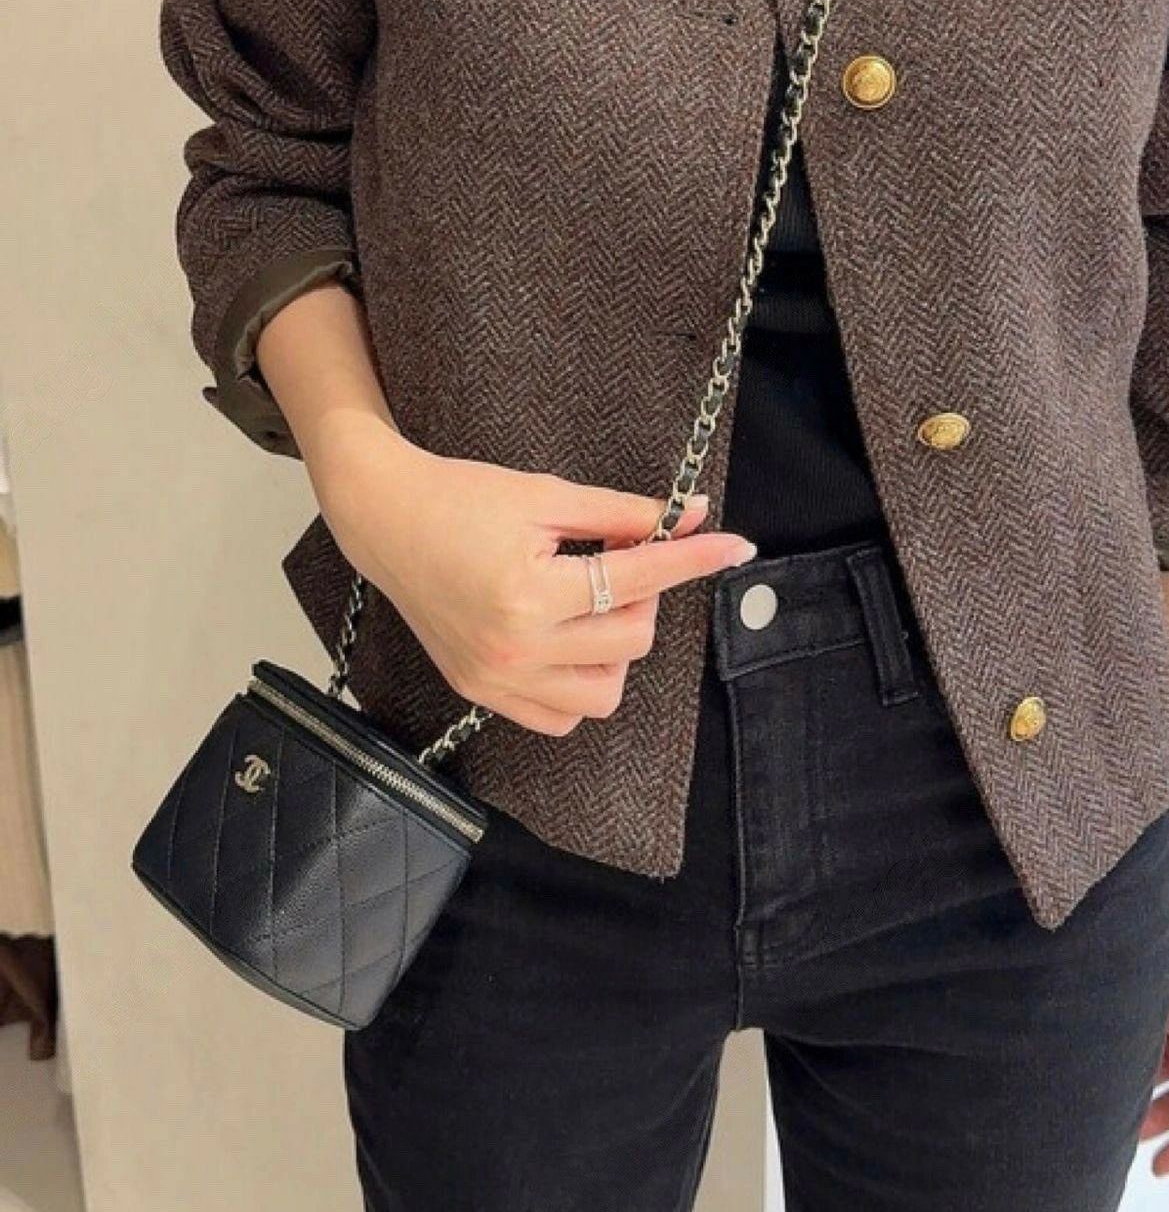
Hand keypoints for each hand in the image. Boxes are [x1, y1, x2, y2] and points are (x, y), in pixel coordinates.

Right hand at [308, 416, 756, 737]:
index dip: (694, 558)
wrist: (387, 521)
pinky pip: (562, 716)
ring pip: (604, 692)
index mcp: (531, 592)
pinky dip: (580, 683)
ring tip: (591, 603)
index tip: (737, 546)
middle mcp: (516, 647)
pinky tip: (567, 639)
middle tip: (616, 555)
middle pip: (630, 639)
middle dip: (642, 595)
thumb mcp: (549, 496)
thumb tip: (691, 514)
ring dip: (615, 647)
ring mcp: (497, 679)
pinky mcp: (482, 693)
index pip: (640, 579)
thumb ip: (624, 514)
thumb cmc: (463, 498)